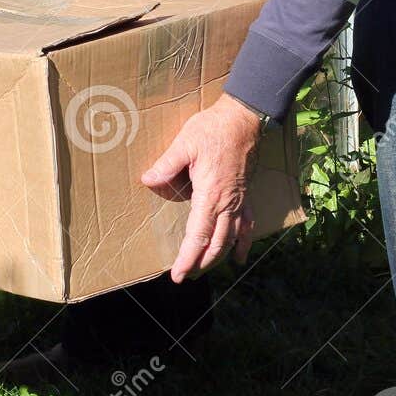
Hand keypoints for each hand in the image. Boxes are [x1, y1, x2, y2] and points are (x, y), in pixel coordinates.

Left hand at [141, 93, 264, 282]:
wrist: (243, 118)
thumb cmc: (213, 129)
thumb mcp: (185, 143)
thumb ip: (167, 164)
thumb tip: (148, 180)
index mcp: (210, 194)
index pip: (199, 236)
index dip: (188, 258)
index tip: (178, 274)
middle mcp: (227, 203)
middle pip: (216, 243)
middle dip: (201, 263)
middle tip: (186, 277)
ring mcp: (239, 199)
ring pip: (231, 238)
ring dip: (218, 257)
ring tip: (204, 270)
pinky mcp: (245, 193)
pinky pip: (247, 224)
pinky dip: (243, 243)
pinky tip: (239, 256)